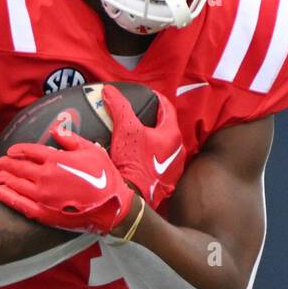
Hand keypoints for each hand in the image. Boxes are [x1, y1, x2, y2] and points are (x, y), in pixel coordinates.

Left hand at [0, 124, 136, 234]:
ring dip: (5, 179)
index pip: (30, 151)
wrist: (113, 206)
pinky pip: (20, 204)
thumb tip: (54, 131)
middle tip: (1, 163)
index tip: (11, 151)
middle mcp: (45, 176)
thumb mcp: (91, 150)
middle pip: (20, 167)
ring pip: (16, 185)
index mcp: (56, 159)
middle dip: (8, 164)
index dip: (18, 150)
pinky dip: (6, 198)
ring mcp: (42, 196)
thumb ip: (70, 139)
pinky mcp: (43, 214)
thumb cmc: (104, 177)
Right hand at [101, 85, 185, 207]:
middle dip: (154, 122)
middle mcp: (178, 152)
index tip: (148, 95)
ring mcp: (173, 170)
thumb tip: (109, 90)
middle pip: (166, 129)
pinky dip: (150, 160)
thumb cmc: (132, 162)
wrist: (133, 198)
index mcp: (172, 135)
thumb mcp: (124, 129)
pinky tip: (138, 160)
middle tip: (141, 117)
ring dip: (153, 142)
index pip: (167, 108)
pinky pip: (159, 166)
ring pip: (164, 149)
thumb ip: (119, 106)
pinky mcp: (165, 184)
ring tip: (138, 139)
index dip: (156, 99)